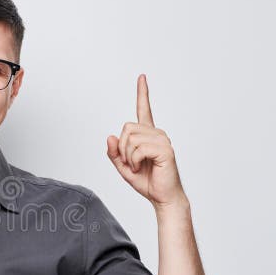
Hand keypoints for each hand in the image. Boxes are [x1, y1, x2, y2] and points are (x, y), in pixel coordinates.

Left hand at [106, 75, 187, 209]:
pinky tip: (143, 167)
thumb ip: (114, 153)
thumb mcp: (123, 167)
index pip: (144, 110)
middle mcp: (156, 134)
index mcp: (147, 135)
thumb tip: (110, 136)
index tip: (142, 77)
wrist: (162, 197)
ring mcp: (162, 140)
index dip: (142, 93)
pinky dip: (134, 161)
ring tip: (138, 166)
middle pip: (126, 128)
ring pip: (130, 138)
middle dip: (122, 149)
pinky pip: (138, 149)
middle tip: (130, 163)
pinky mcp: (165, 150)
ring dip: (128, 157)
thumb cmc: (147, 181)